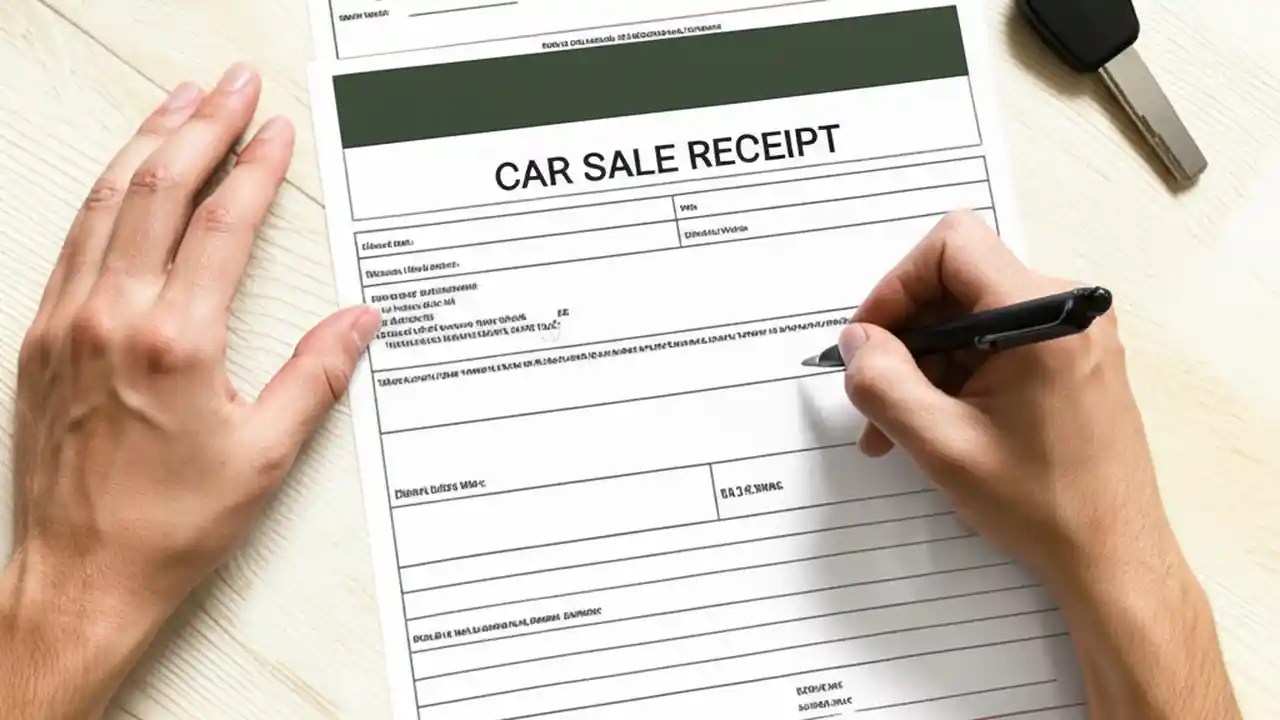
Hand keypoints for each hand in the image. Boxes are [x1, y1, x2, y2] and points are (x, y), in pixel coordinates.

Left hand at [1, 64, 378, 718]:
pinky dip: (103, 194)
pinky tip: (120, 178)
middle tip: (230, 85)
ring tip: (177, 104)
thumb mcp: (265, 454)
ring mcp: (66, 324)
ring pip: (105, 203)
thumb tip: (358, 319)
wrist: (80, 577)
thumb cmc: (168, 526)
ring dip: (145, 145)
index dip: (253, 167)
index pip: (222, 224)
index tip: (272, 130)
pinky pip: (72, 240)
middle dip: (200, 126)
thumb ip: (316, 375)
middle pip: (159, 191)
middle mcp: (112, 318)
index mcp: (175, 341)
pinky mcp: (39, 340)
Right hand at [841, 211, 1238, 718]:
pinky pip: (997, 343)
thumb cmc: (1042, 506)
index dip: (896, 286)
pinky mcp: (1072, 359)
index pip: (952, 247)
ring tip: (895, 428)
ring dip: (925, 365)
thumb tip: (855, 342)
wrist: (1113, 557)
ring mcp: (1074, 334)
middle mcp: (1067, 310)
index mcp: (1045, 316)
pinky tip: (933, 425)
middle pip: (957, 282)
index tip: (870, 340)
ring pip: (971, 317)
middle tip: (872, 391)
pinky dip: (956, 376)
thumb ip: (884, 383)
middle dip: (905, 335)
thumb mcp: (941, 444)